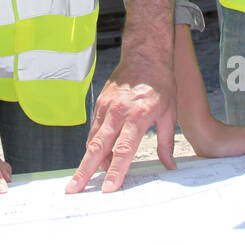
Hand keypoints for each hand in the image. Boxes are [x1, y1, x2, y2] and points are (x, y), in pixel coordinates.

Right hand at [65, 58, 176, 193]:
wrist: (145, 55)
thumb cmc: (160, 83)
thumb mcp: (170, 113)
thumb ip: (166, 142)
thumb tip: (170, 166)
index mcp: (138, 117)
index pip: (124, 150)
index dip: (116, 171)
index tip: (109, 188)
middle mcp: (118, 113)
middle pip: (98, 148)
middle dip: (85, 171)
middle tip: (73, 189)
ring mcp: (106, 107)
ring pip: (92, 140)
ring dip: (87, 161)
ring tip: (81, 179)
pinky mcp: (100, 103)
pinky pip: (93, 129)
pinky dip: (92, 145)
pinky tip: (93, 156)